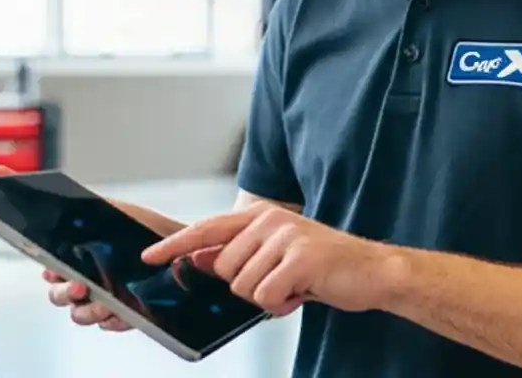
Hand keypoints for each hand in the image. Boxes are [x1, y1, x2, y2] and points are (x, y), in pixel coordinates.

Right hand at [0, 165, 131, 331]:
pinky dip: (114, 320)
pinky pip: (111, 325)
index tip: (53, 269)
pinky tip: (122, 311)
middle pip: (58, 297)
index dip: (47, 272)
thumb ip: (46, 194)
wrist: (178, 241)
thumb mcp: (94, 205)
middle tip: (80, 284)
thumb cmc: (131, 223)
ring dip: (90, 311)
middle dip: (65, 294)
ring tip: (106, 300)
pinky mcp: (125, 313)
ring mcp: (103, 299)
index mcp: (70, 257)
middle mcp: (83, 281)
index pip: (46, 270)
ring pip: (81, 315)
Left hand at [141, 202, 400, 315]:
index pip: (206, 230)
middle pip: (224, 269)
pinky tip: (303, 292)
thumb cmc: (322, 267)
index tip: (148, 256)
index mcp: (260, 216)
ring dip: (267, 297)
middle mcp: (269, 219)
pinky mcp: (299, 257)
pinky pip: (266, 296)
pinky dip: (282, 304)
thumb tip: (200, 260)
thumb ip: (238, 256)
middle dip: (248, 287)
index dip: (175, 245)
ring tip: (295, 285)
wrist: (372, 271)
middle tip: (280, 283)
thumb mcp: (275, 258)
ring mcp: (285, 236)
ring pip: (243, 286)